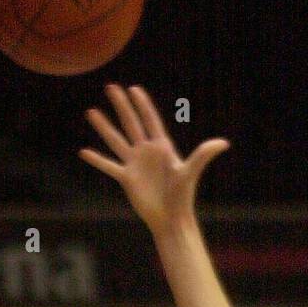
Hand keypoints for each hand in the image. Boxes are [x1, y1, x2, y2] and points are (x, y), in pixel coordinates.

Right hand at [79, 84, 229, 232]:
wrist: (171, 218)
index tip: (133, 88)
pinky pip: (109, 166)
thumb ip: (204, 155)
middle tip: (110, 87)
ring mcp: (135, 164)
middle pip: (131, 123)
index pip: (150, 120)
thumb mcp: (191, 172)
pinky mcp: (127, 179)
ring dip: (104, 127)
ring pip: (116, 140)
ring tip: (91, 112)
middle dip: (121, 106)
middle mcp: (147, 152)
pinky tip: (83, 152)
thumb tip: (224, 142)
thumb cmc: (183, 196)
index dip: (142, 104)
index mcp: (162, 147)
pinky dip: (97, 160)